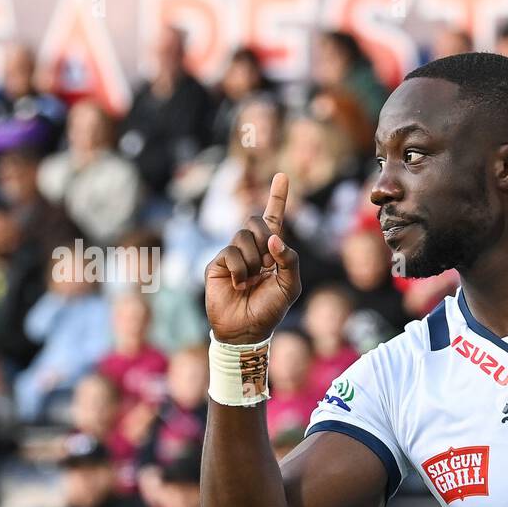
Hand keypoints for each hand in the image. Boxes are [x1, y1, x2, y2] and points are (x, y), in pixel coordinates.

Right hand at [205, 173, 301, 343]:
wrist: (246, 330)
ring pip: (244, 237)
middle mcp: (252, 249)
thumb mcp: (290, 286)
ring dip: (253, 261)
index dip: (278, 197)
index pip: (275, 219)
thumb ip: (290, 260)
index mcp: (272, 251)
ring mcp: (233, 254)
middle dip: (266, 240)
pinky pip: (231, 253)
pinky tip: (238, 285)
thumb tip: (274, 238)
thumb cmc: (270, 309)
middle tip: (267, 265)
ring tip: (251, 282)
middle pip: (256, 222)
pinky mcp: (217, 263)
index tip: (282, 176)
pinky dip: (240, 271)